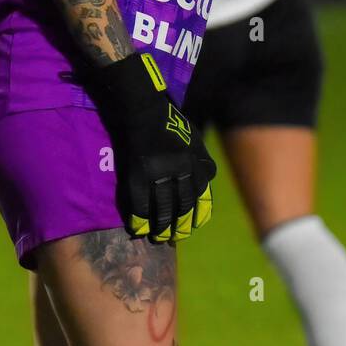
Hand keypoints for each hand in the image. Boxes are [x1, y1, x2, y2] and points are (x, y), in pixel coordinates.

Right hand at [87, 52, 216, 241]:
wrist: (143, 107)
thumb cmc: (170, 121)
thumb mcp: (195, 138)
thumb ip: (202, 160)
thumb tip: (207, 182)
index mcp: (195, 161)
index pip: (199, 196)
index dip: (197, 215)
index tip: (193, 227)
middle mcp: (180, 169)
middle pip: (182, 205)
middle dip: (179, 225)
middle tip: (175, 238)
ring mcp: (158, 172)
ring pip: (161, 207)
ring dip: (160, 227)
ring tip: (158, 238)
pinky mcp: (137, 172)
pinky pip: (139, 202)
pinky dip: (139, 218)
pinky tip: (138, 228)